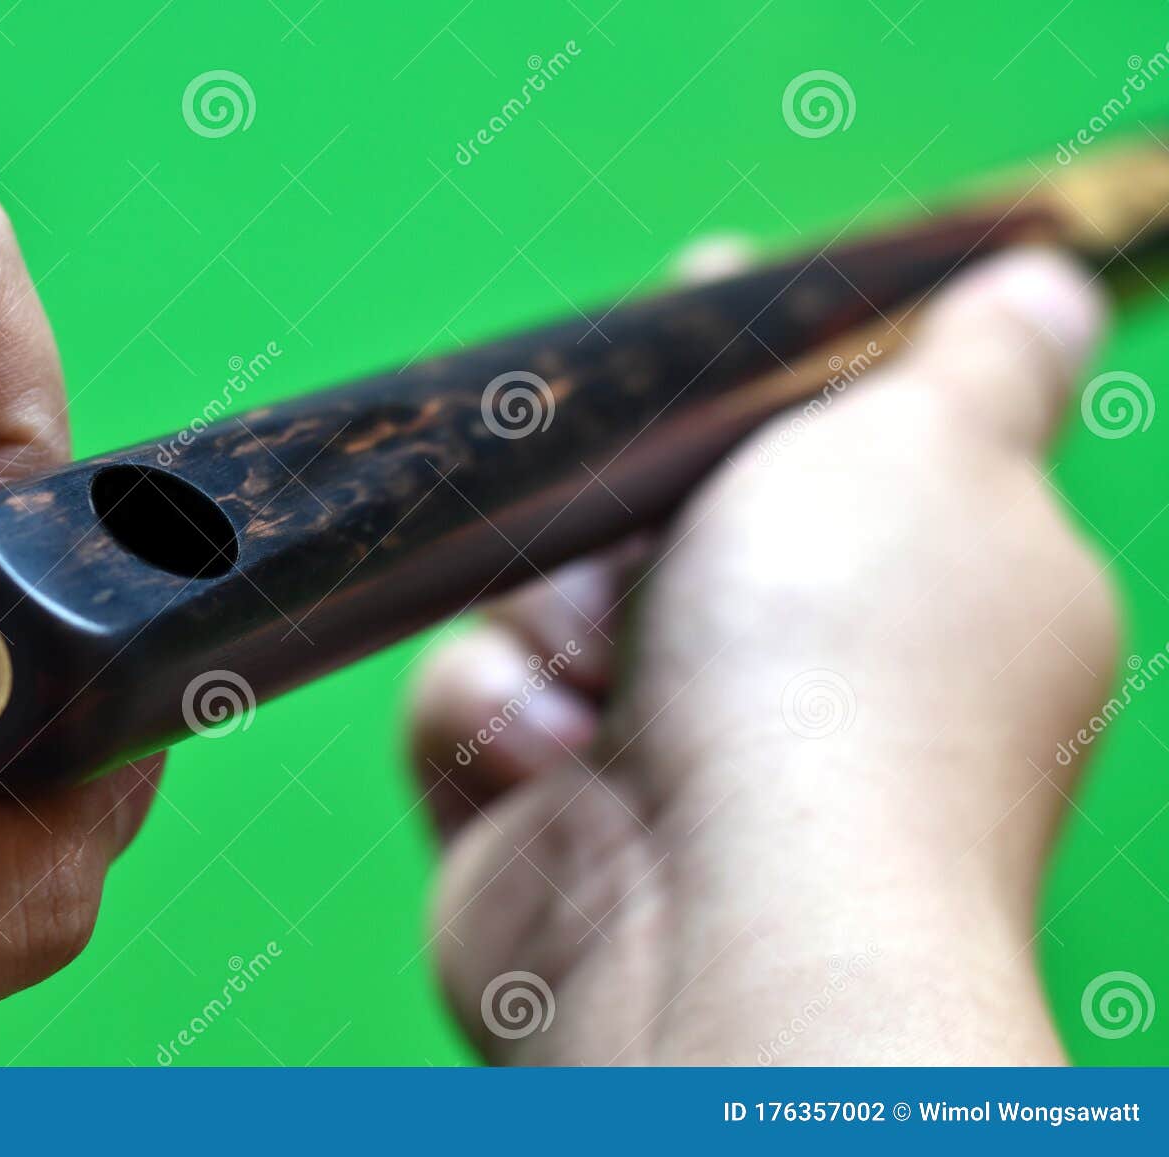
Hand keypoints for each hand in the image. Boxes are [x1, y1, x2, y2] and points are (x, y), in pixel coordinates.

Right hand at [410, 247, 1116, 1063]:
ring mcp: (659, 746)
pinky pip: (467, 694)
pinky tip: (552, 754)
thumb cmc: (837, 669)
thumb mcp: (929, 451)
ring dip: (548, 607)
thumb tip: (1052, 282)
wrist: (724, 925)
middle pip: (655, 508)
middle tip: (632, 516)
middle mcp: (791, 670)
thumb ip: (979, 356)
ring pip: (535, 592)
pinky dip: (493, 709)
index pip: (822, 434)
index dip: (754, 362)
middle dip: (620, 497)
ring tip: (599, 672)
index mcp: (915, 581)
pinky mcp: (540, 808)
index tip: (704, 288)